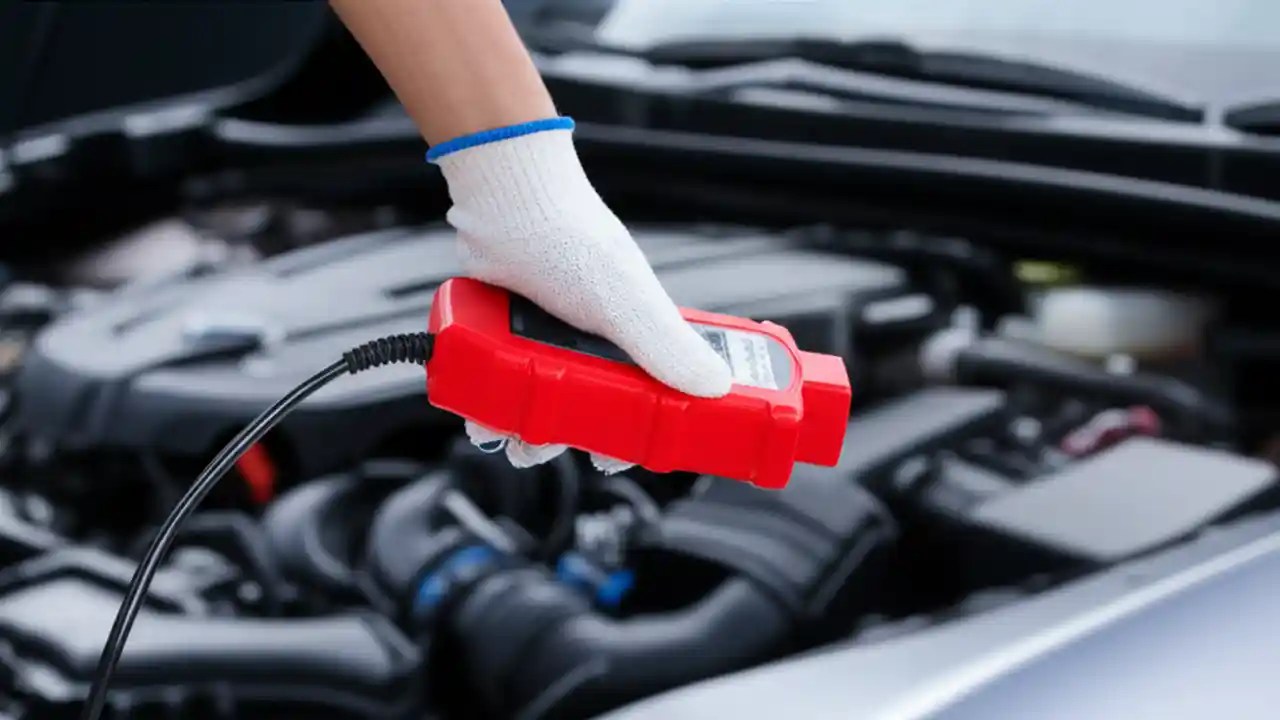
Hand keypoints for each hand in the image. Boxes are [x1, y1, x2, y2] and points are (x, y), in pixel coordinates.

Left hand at [431, 119, 732, 471]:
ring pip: (538, 401)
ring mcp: (547, 335)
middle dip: (563, 437)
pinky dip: (489, 397)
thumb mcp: (628, 303)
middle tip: (540, 448)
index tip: (614, 458)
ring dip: (518, 424)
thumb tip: (714, 388)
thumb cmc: (571, 238)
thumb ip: (668, 347)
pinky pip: (499, 378)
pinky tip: (480, 406)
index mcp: (636, 335)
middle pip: (585, 410)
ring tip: (502, 431)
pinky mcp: (507, 329)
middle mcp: (594, 339)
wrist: (506, 200)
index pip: (644, 401)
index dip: (631, 436)